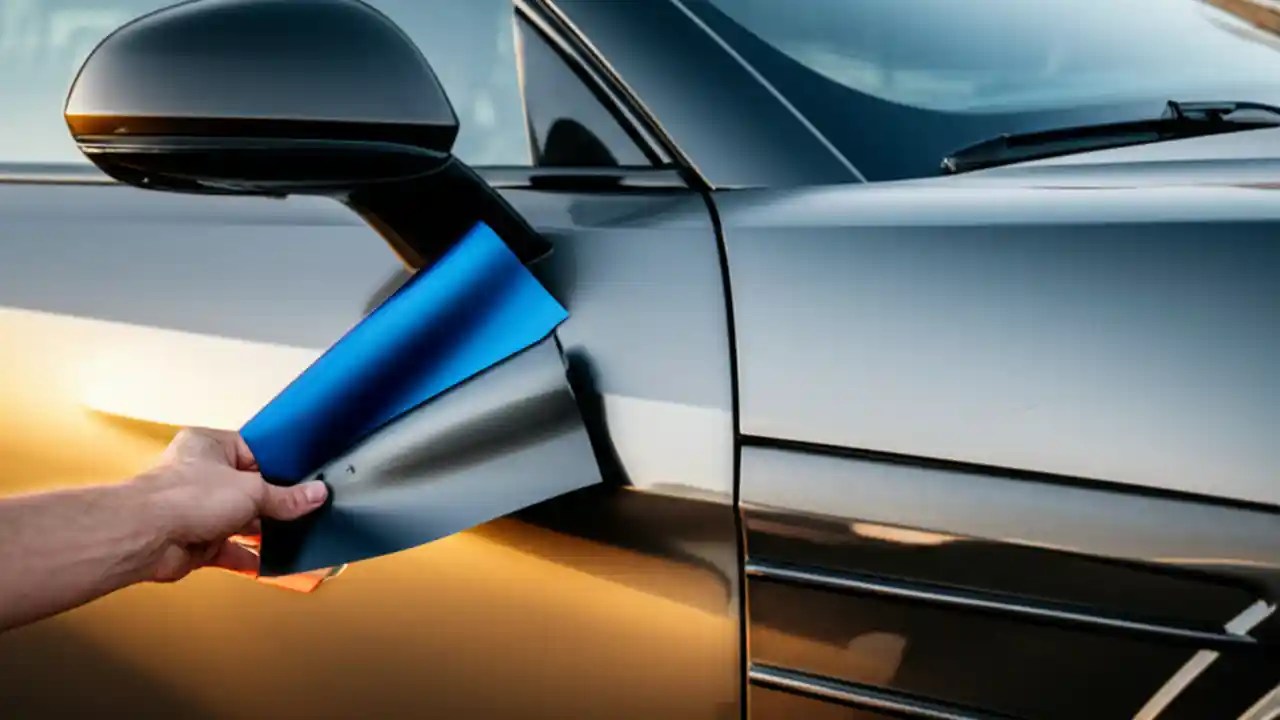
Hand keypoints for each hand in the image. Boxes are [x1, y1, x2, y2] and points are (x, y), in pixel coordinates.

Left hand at [135, 428, 327, 582]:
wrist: (146, 537)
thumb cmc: (184, 497)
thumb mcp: (251, 490)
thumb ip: (286, 497)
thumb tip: (316, 494)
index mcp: (210, 445)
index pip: (255, 451)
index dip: (281, 466)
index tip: (308, 477)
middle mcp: (202, 475)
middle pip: (250, 488)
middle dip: (275, 502)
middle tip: (306, 508)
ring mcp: (198, 509)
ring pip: (240, 520)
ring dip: (264, 531)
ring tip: (297, 534)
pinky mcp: (196, 541)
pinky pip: (230, 550)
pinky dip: (250, 557)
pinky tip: (274, 562)